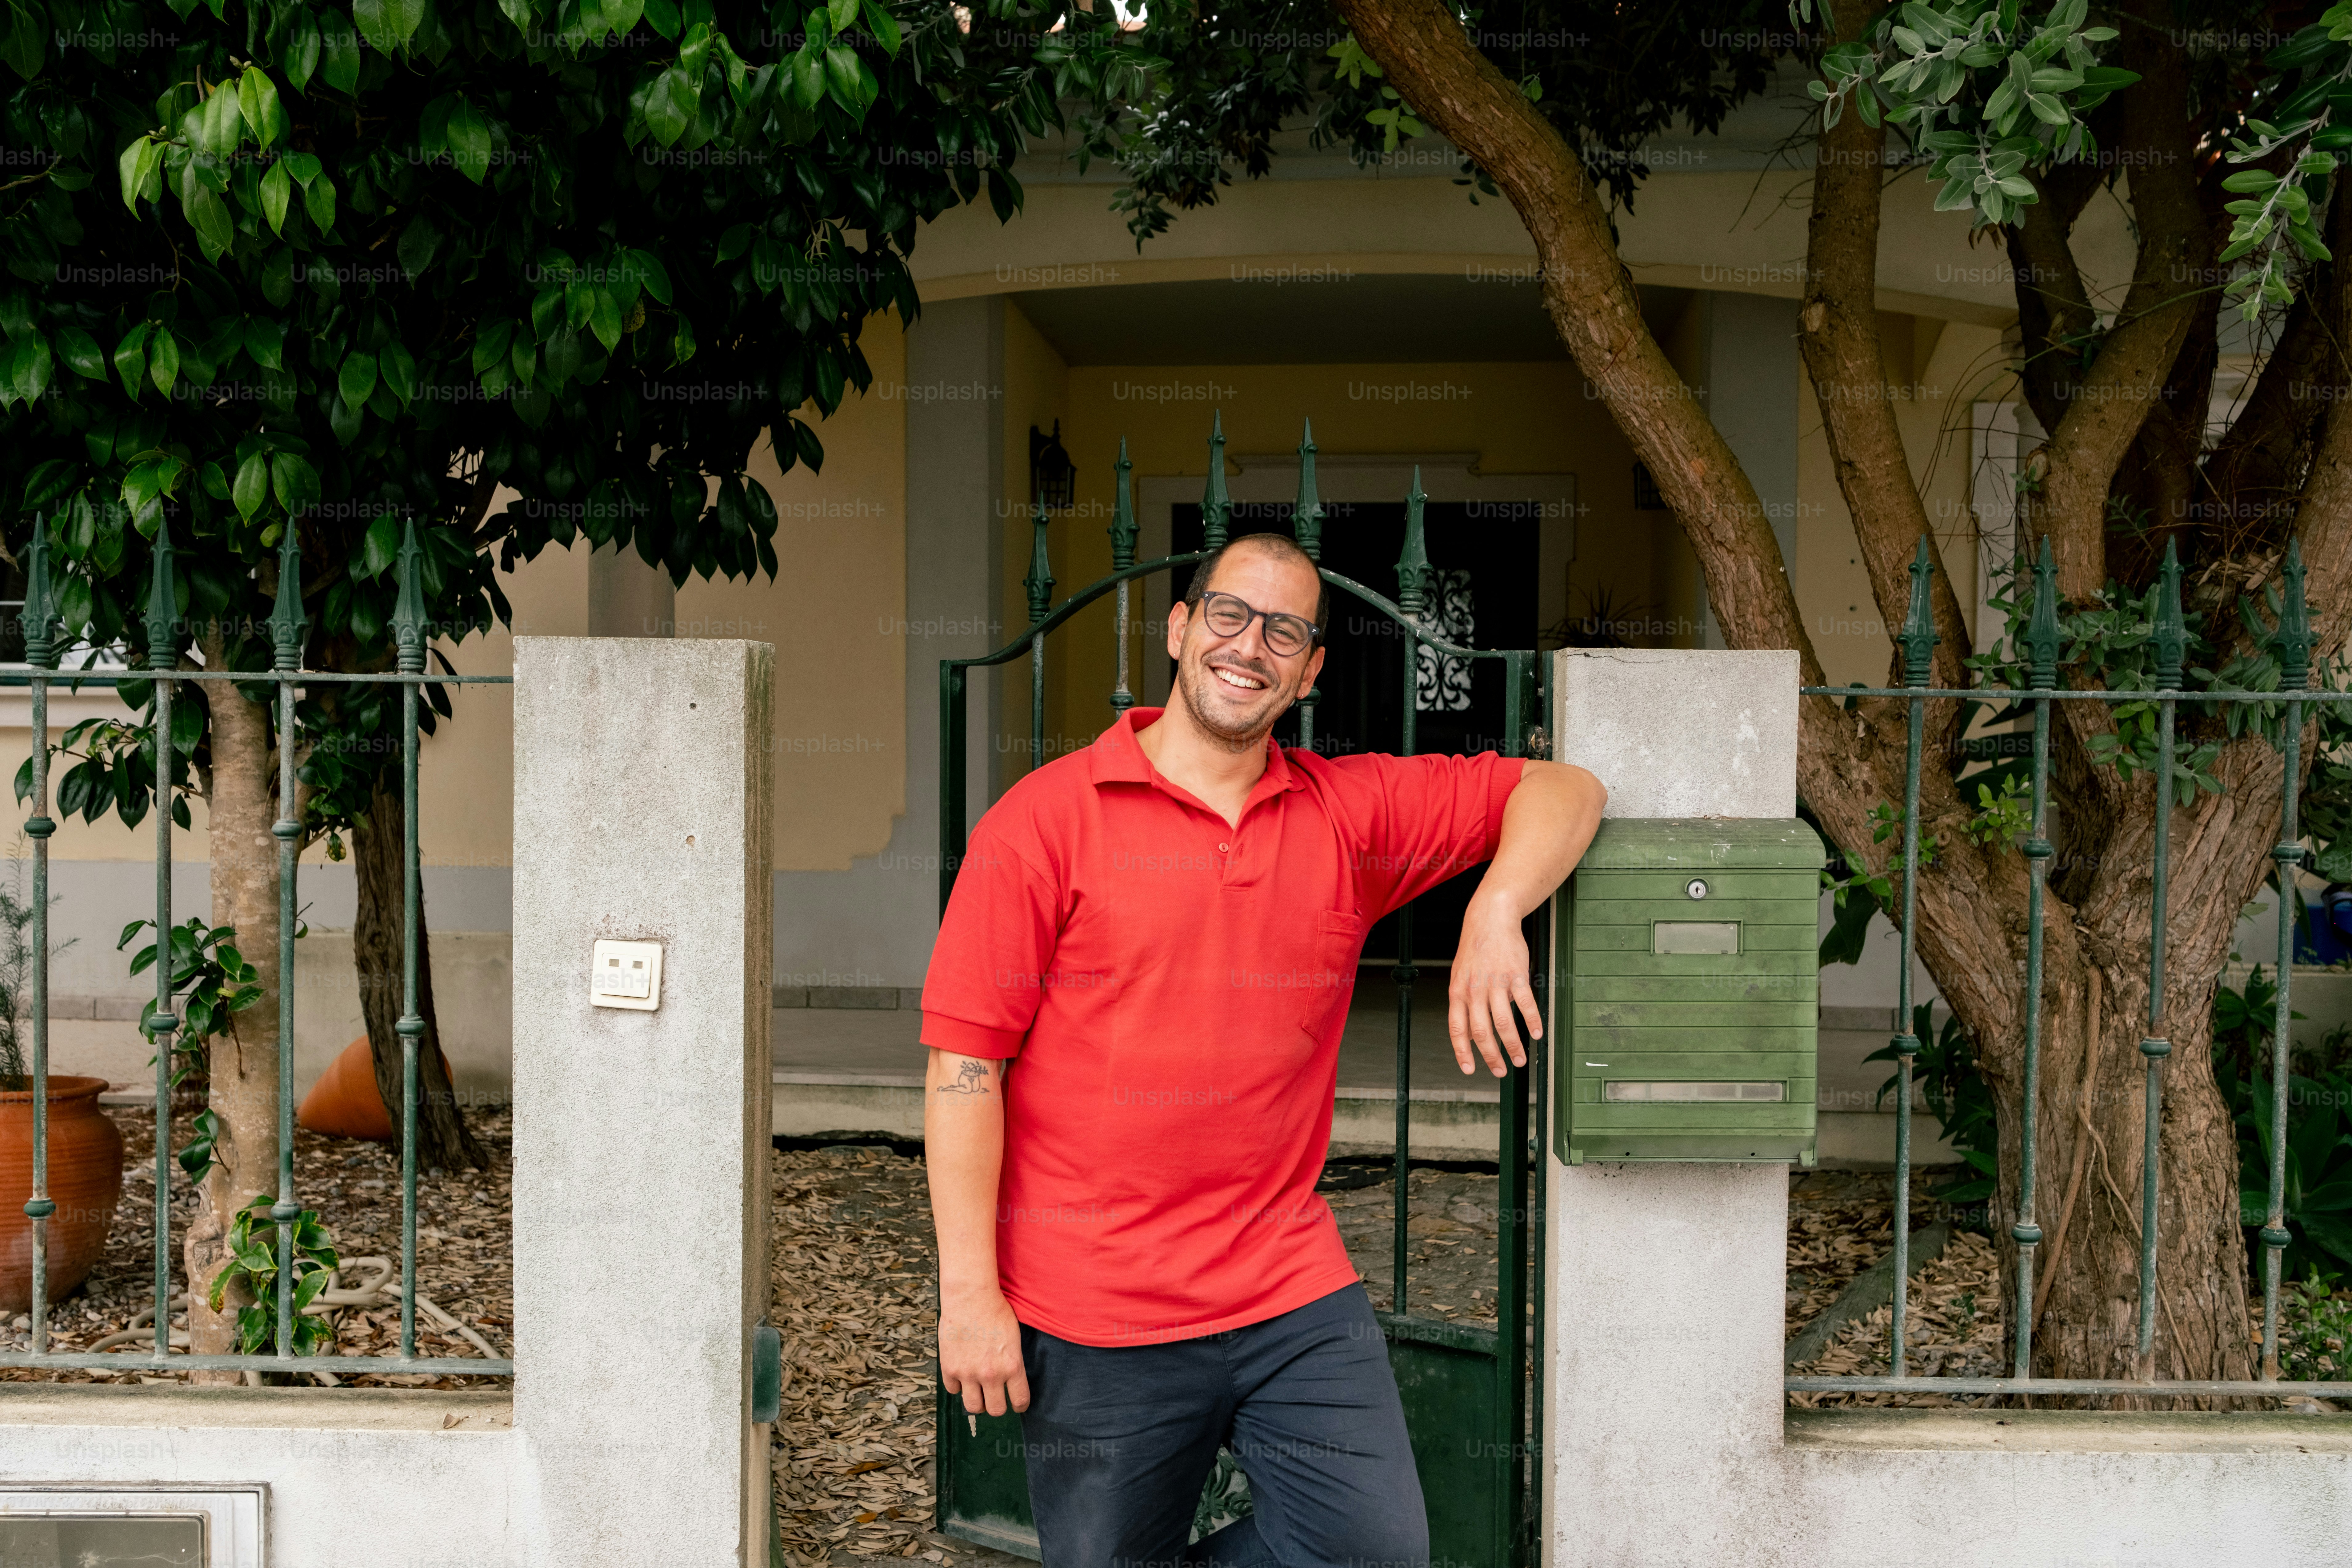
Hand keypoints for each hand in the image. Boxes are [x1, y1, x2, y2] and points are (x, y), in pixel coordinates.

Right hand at [938, 1283, 1029, 1418]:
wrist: (971, 1297)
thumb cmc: (995, 1312)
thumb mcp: (1014, 1338)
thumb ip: (1012, 1362)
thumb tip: (1011, 1380)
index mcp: (1012, 1366)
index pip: (1020, 1400)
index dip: (1020, 1405)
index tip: (1017, 1404)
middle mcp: (991, 1374)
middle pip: (995, 1410)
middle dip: (996, 1406)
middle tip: (995, 1398)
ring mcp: (969, 1373)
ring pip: (973, 1407)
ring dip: (977, 1402)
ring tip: (977, 1393)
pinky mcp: (950, 1368)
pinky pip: (953, 1390)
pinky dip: (958, 1386)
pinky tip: (961, 1375)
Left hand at [1447, 893, 1538, 1076]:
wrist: (1490, 918)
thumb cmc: (1475, 949)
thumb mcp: (1460, 976)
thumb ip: (1463, 1004)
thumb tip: (1468, 1035)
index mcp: (1458, 992)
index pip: (1457, 1029)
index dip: (1462, 1052)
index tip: (1469, 1070)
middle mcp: (1474, 990)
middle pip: (1481, 1031)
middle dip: (1491, 1056)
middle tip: (1501, 1071)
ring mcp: (1495, 982)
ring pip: (1504, 1022)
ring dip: (1513, 1045)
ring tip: (1521, 1059)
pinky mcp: (1515, 974)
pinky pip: (1526, 1003)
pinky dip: (1532, 1021)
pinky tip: (1537, 1033)